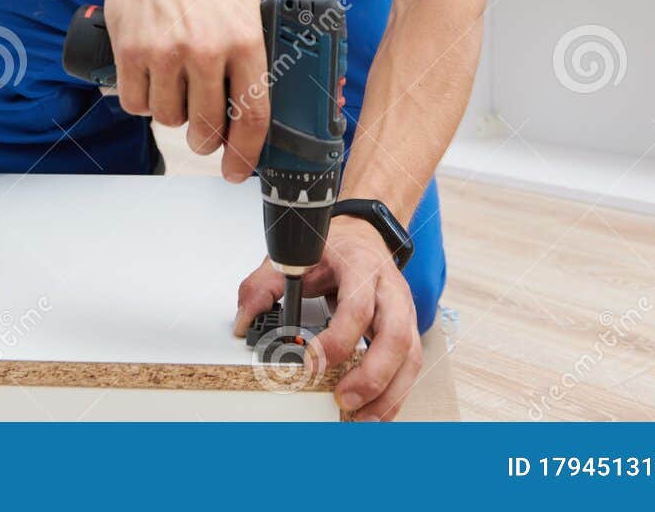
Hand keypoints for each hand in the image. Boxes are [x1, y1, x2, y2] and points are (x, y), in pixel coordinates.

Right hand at [102, 0, 269, 180]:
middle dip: (205, 142)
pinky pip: (136, 104)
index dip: (245, 154)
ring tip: (175, 89)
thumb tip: (257, 112)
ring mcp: (165, 52)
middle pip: (207, 128)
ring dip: (172, 115)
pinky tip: (151, 80)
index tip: (235, 171)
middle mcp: (206, 49)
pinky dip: (143, 101)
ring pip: (169, 120)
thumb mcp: (246, 11)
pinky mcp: (131, 52)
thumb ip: (254, 56)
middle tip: (203, 136)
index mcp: (245, 40)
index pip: (252, 115)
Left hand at [232, 216, 422, 419]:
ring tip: (361, 418)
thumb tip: (245, 319)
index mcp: (361, 267)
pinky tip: (375, 413)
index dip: (339, 338)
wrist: (363, 235)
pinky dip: (395, 394)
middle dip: (371, 375)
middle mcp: (389, 290)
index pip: (358, 306)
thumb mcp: (296, 256)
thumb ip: (265, 285)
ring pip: (409, 356)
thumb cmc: (335, 247)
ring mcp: (404, 311)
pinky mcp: (407, 330)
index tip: (313, 361)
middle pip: (395, 337)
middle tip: (342, 398)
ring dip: (388, 394)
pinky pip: (410, 366)